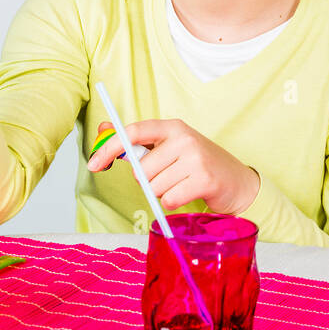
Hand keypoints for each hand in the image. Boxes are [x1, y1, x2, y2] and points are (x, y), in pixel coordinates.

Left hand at [86, 119, 260, 214]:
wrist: (236, 181)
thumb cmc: (197, 164)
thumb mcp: (168, 147)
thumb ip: (136, 140)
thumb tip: (102, 127)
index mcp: (172, 127)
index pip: (132, 133)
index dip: (108, 148)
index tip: (92, 165)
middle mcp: (184, 138)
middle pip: (141, 169)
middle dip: (148, 180)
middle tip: (168, 177)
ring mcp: (196, 158)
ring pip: (154, 187)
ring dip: (162, 193)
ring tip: (181, 185)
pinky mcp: (204, 179)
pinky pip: (169, 199)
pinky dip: (174, 202)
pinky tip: (188, 194)